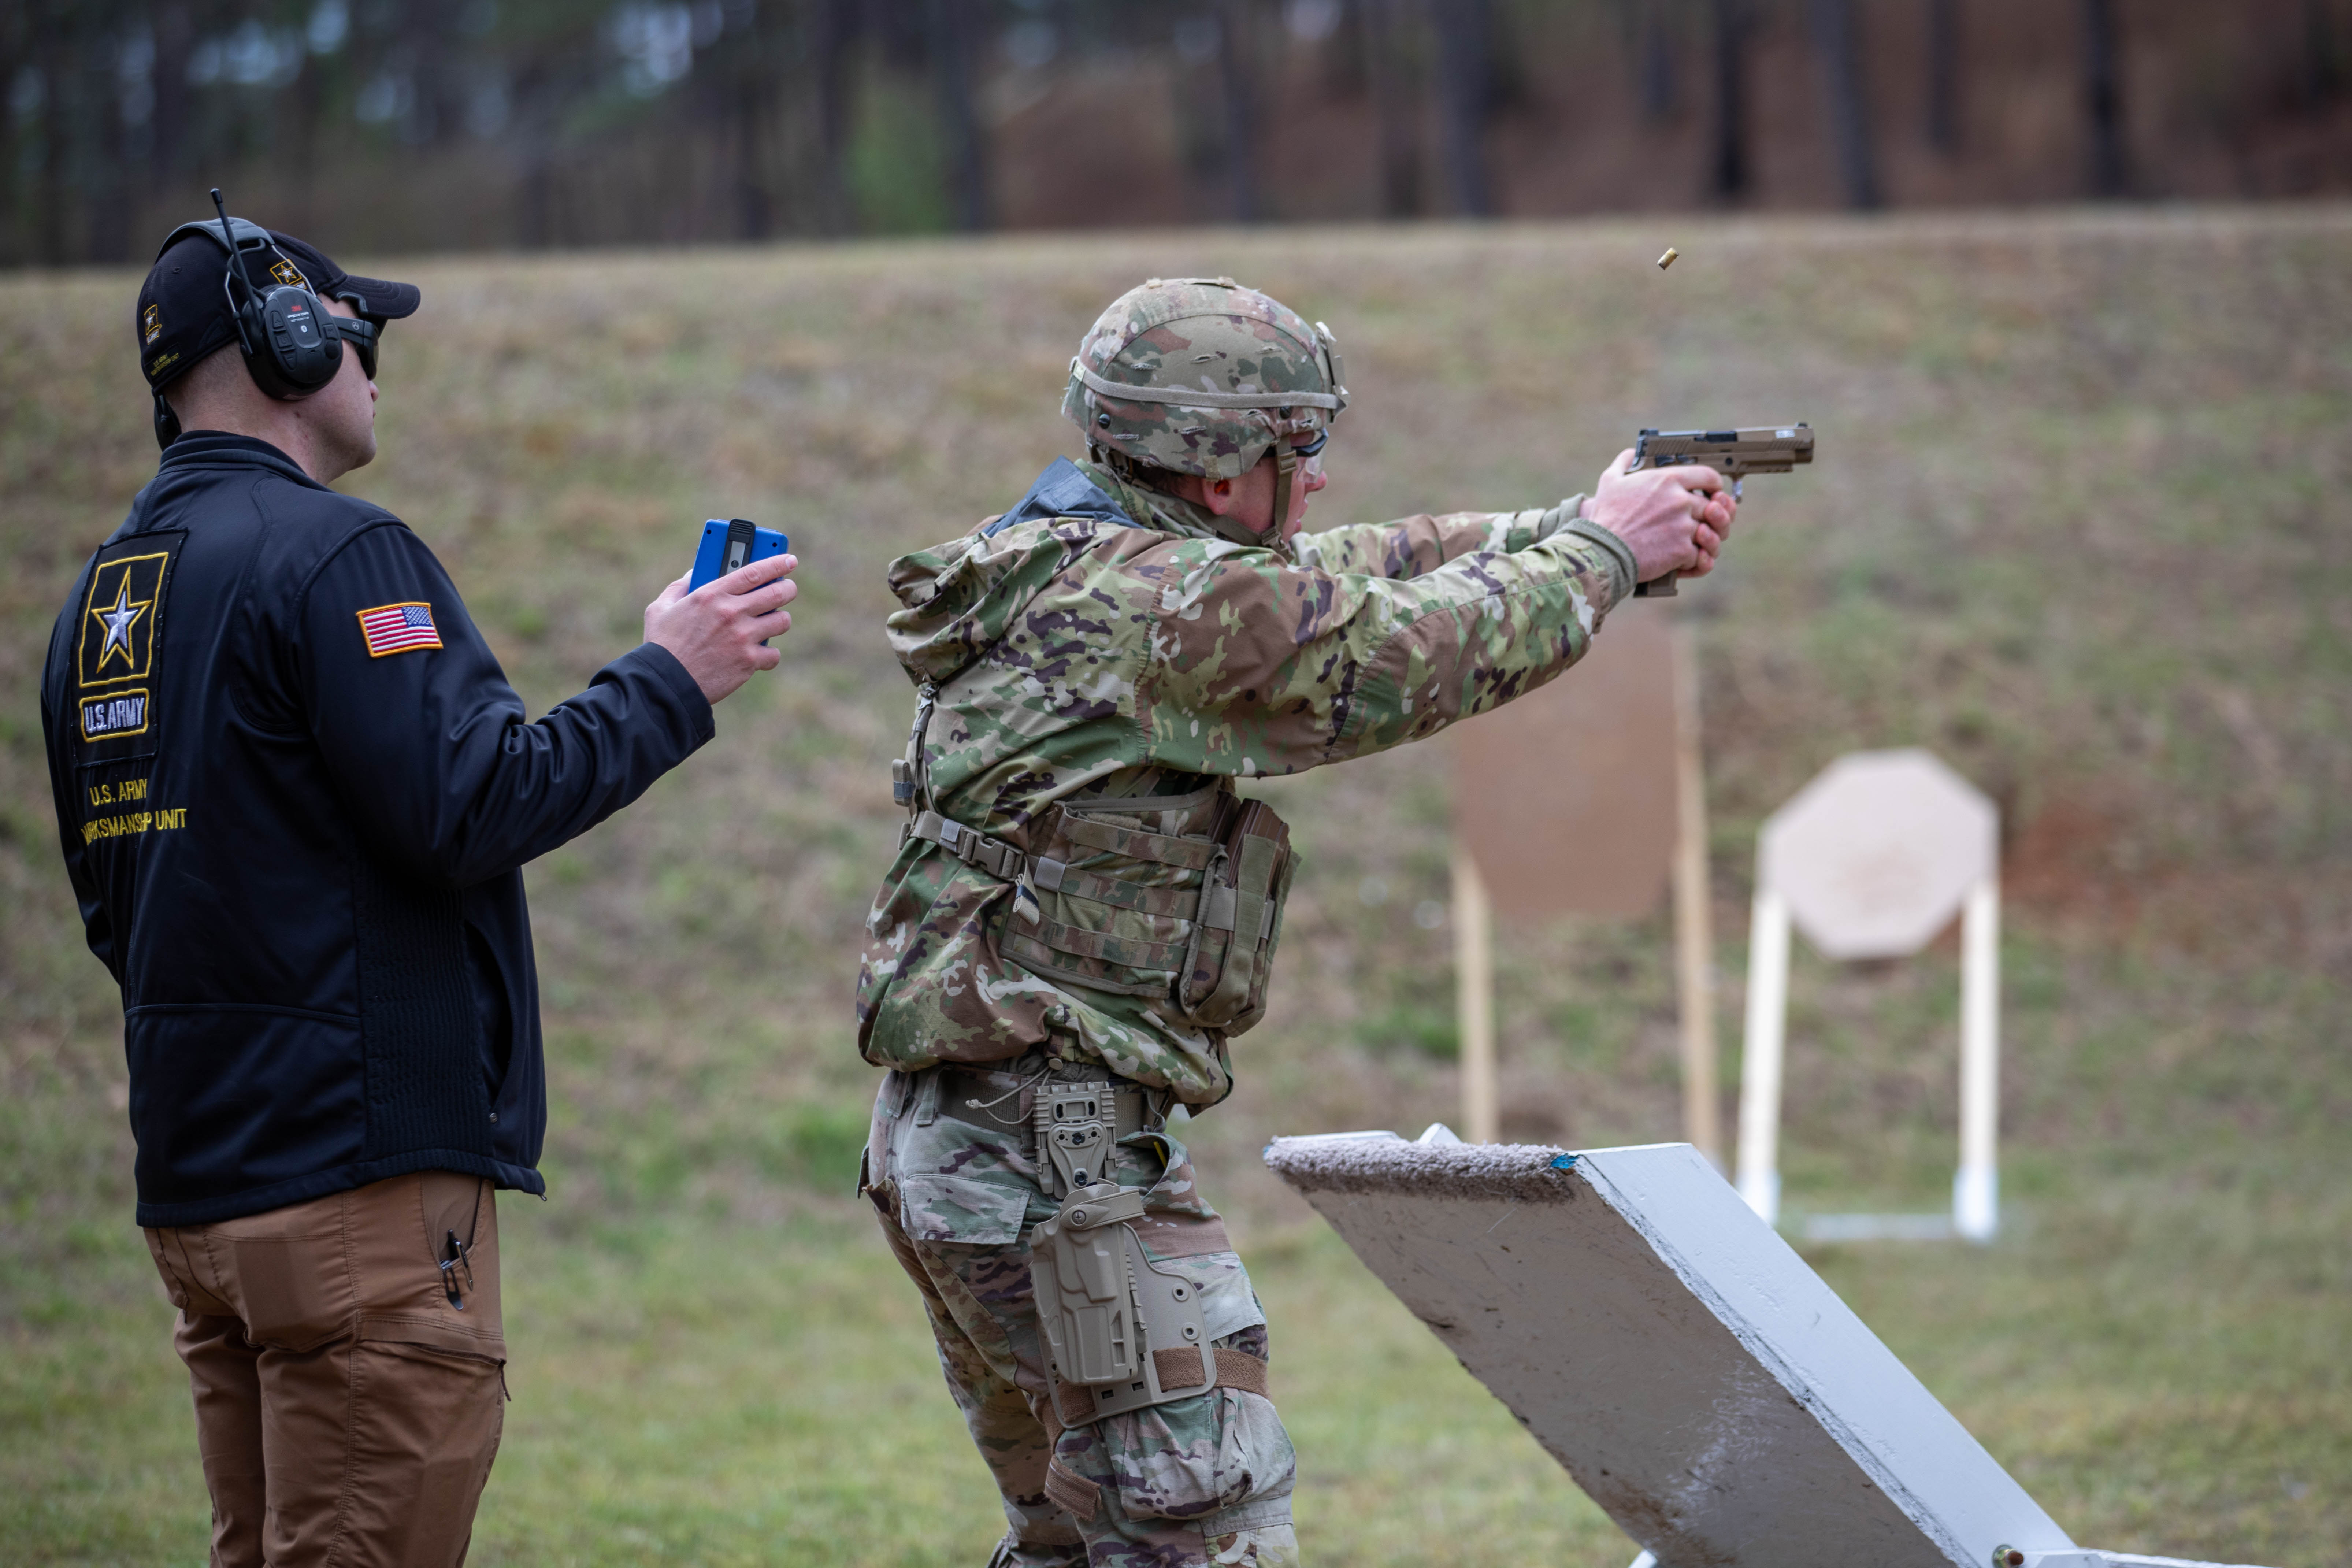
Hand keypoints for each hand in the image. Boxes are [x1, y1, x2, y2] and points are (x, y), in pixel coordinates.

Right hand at [643, 552, 798, 704]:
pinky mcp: (748, 661)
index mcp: (711, 595)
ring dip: (779, 620)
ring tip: (771, 622)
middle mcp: (731, 612)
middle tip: (788, 589)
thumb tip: (693, 574)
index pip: (754, 571)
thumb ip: (678, 588)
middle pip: (777, 593)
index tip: (789, 560)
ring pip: (782, 621)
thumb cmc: (661, 645)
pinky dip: (769, 655)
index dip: (777, 563)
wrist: (666, 683)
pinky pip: (774, 654)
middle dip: (788, 588)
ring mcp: (743, 637)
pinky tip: (759, 655)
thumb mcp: (660, 608)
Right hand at [1585, 449, 1739, 584]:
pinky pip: (1700, 555)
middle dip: (1710, 515)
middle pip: (1713, 506)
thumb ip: (1624, 462)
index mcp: (1668, 480)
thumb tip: (1631, 454)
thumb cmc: (1605, 517)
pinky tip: (1682, 559)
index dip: (1714, 485)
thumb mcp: (1610, 481)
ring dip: (1706, 538)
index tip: (1712, 492)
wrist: (1601, 552)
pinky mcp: (1682, 551)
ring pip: (1711, 532)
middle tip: (1701, 522)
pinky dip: (1693, 559)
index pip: (1709, 476)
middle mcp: (1680, 501)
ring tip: (1696, 542)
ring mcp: (1683, 526)